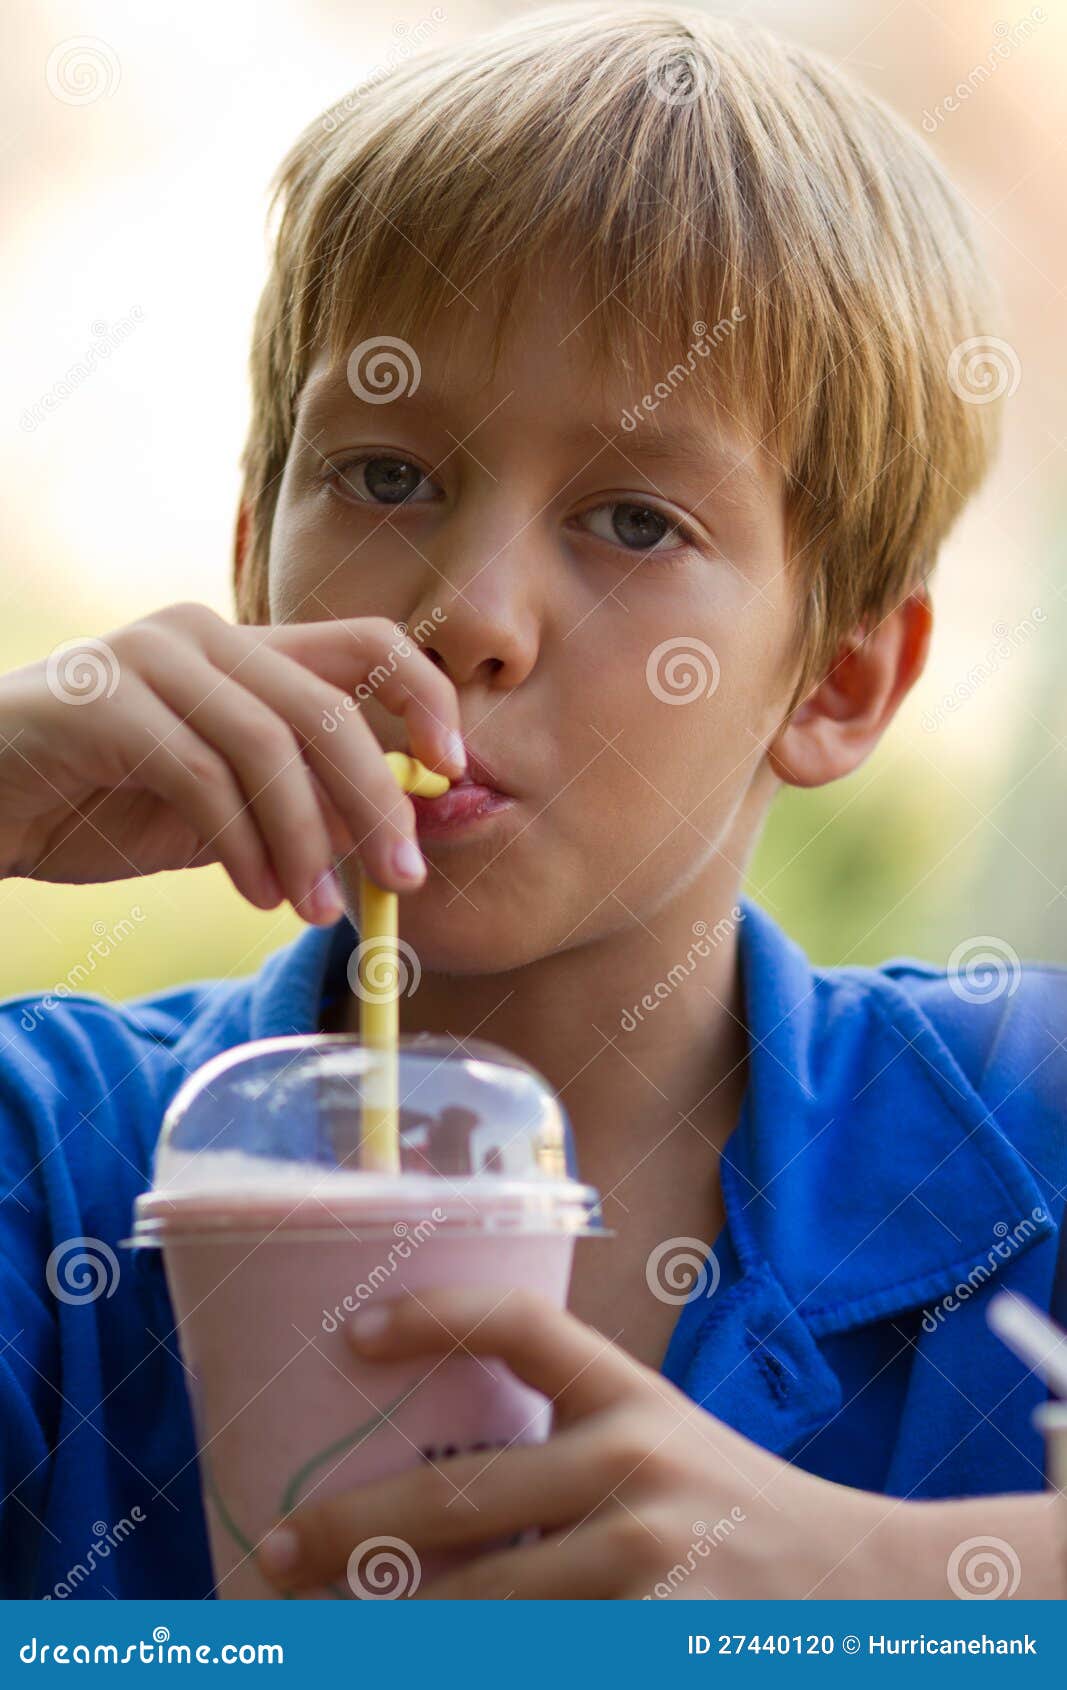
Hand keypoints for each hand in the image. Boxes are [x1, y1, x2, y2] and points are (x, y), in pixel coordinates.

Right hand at [0, 601, 465, 918]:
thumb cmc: (96, 804)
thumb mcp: (220, 809)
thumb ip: (295, 806)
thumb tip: (392, 835)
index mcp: (244, 651)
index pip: (367, 641)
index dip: (427, 697)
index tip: (452, 769)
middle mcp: (204, 637)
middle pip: (330, 704)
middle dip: (378, 801)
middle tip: (404, 879)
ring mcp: (147, 660)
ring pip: (269, 743)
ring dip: (307, 840)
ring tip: (315, 909)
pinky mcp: (97, 700)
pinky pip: (199, 774)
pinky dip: (241, 844)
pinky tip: (254, 895)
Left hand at [256, 1288, 893, 1598]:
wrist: (867, 1595)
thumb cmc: (741, 1517)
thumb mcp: (668, 1445)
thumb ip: (574, 1444)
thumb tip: (427, 1477)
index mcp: (636, 1401)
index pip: (523, 1326)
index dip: (430, 1315)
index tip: (349, 1331)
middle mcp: (637, 1471)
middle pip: (459, 1496)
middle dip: (350, 1528)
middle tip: (278, 1550)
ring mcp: (643, 1569)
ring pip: (476, 1608)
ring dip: (386, 1626)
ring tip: (319, 1633)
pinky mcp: (648, 1643)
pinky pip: (527, 1657)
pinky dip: (466, 1659)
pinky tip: (415, 1657)